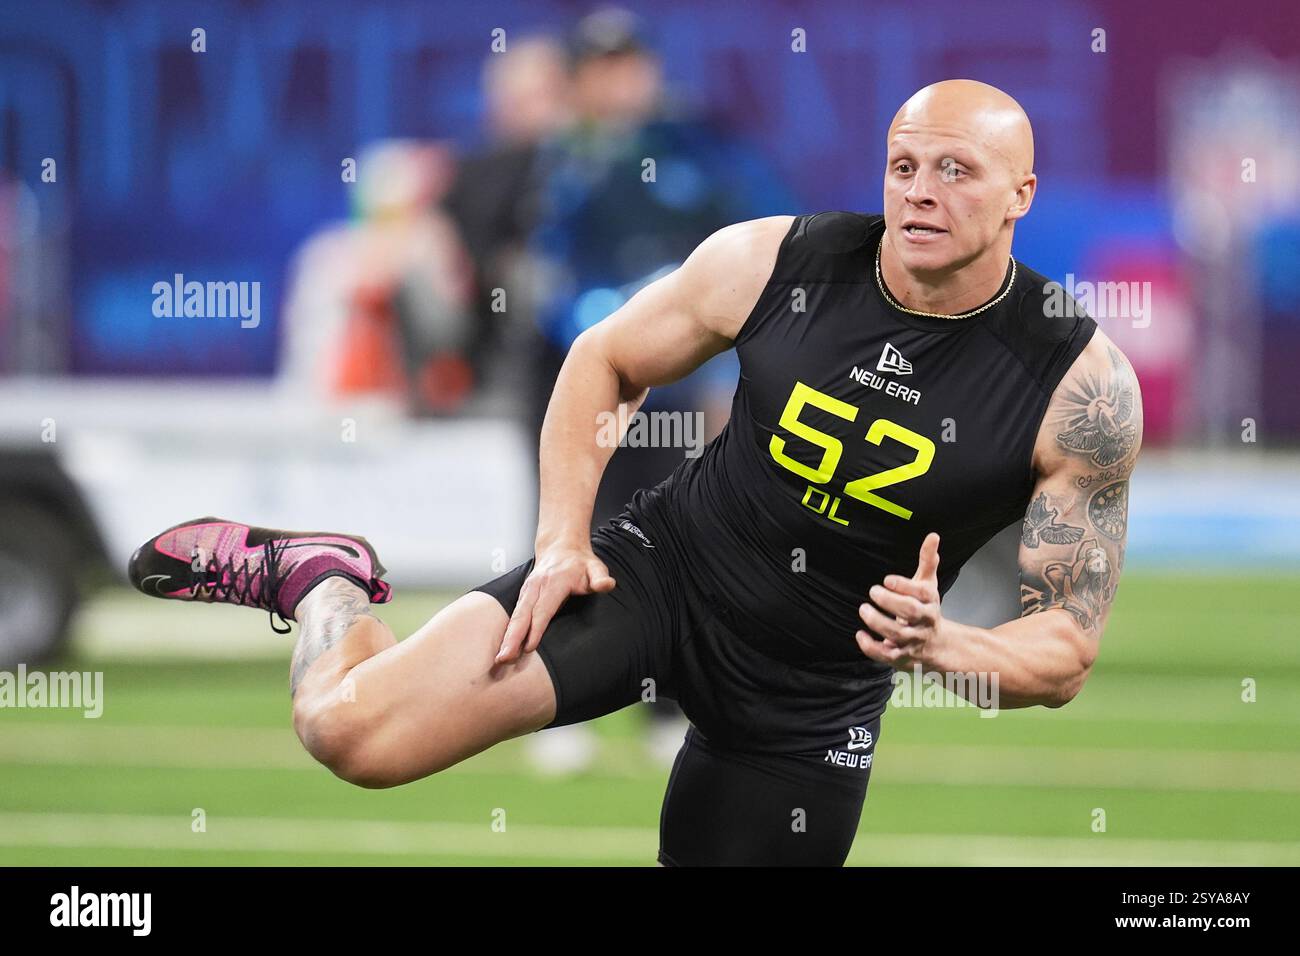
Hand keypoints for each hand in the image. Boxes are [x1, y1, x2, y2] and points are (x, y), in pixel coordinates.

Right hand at [495, 545, 615, 663]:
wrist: (562, 547)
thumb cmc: (580, 562)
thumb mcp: (596, 567)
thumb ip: (600, 578)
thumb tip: (607, 584)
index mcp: (554, 582)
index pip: (543, 609)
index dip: (536, 628)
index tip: (529, 647)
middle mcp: (537, 586)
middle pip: (523, 615)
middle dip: (513, 638)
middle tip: (504, 658)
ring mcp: (528, 590)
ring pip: (516, 616)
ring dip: (506, 637)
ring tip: (500, 658)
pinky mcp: (524, 595)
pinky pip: (514, 614)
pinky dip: (507, 631)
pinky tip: (504, 647)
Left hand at [856, 532, 942, 668]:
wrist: (937, 644)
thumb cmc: (926, 608)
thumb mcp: (928, 585)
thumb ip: (927, 561)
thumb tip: (932, 536)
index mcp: (930, 602)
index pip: (922, 593)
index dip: (904, 585)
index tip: (887, 579)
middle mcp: (924, 621)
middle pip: (910, 612)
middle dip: (890, 601)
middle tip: (873, 591)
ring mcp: (913, 640)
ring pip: (897, 634)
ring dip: (877, 622)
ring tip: (863, 609)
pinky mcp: (901, 656)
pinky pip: (886, 655)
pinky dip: (871, 647)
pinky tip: (860, 634)